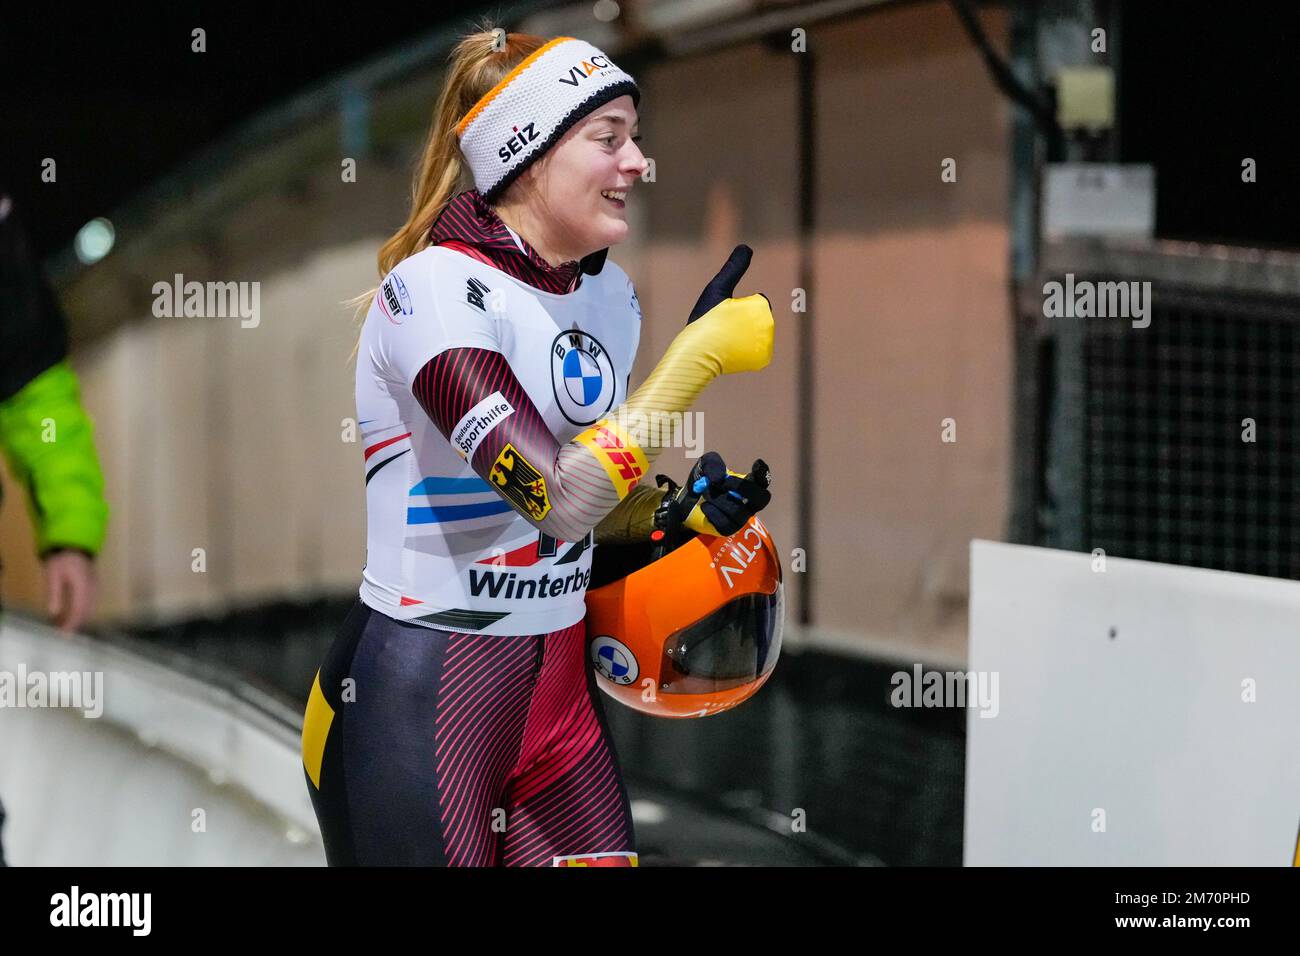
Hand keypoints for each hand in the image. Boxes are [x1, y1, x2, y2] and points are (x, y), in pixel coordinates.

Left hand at [43, 549, 97, 633]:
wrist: (76, 544)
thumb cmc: (63, 559)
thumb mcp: (53, 574)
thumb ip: (54, 594)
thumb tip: (53, 613)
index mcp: (83, 587)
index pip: (79, 610)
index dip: (72, 624)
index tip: (64, 634)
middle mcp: (93, 589)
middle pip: (86, 611)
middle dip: (75, 623)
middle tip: (62, 632)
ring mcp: (96, 587)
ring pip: (89, 608)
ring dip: (78, 617)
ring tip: (64, 624)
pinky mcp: (95, 585)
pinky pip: (90, 602)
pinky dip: (81, 610)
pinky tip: (72, 612)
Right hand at [676, 246, 773, 374]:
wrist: (697, 356)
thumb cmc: (704, 320)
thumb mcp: (717, 289)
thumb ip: (733, 268)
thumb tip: (746, 246)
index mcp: (761, 307)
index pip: (754, 302)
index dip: (737, 308)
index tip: (723, 316)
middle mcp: (768, 327)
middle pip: (756, 318)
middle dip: (742, 322)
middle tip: (722, 329)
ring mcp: (766, 345)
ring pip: (755, 333)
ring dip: (743, 335)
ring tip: (725, 340)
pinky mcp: (762, 360)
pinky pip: (756, 350)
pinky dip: (746, 350)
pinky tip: (731, 351)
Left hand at [681, 452, 772, 536]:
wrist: (686, 502)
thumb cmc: (703, 482)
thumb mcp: (704, 466)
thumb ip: (713, 464)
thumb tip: (720, 476)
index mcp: (748, 484)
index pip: (763, 480)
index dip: (763, 474)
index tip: (757, 464)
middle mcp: (749, 502)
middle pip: (760, 498)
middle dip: (742, 488)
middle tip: (723, 481)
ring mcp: (740, 517)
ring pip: (737, 511)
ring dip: (718, 499)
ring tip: (705, 493)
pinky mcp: (728, 529)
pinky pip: (724, 523)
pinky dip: (712, 512)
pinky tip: (704, 506)